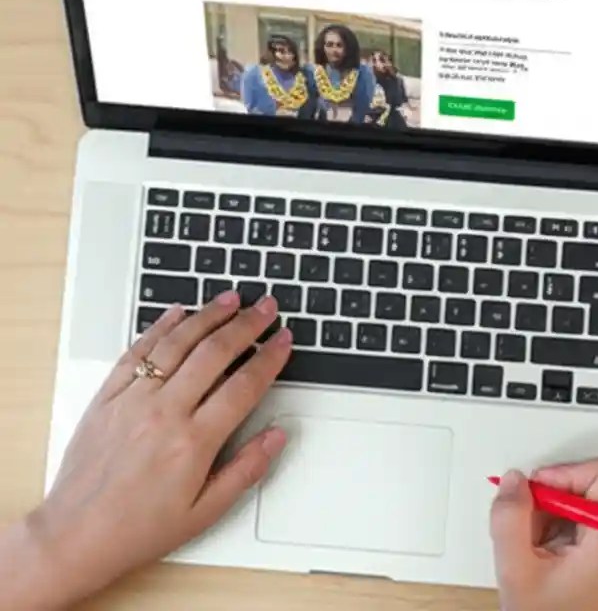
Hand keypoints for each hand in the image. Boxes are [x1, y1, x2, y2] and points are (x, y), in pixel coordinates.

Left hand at [10, 292, 291, 608]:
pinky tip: (177, 313)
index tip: (283, 341)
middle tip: (266, 307)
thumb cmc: (138, 528)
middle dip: (246, 325)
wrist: (75, 536)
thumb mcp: (206, 511)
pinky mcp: (106, 399)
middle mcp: (163, 414)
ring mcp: (131, 402)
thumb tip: (277, 436)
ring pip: (176, 344)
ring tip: (230, 299)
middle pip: (214, 354)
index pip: (244, 385)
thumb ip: (247, 470)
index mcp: (193, 442)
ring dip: (207, 316)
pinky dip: (158, 328)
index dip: (270, 358)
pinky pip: (135, 353)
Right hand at [489, 458, 597, 610]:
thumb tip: (515, 479)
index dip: (565, 473)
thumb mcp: (516, 569)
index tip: (537, 491)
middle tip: (528, 522)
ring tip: (534, 546)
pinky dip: (561, 528)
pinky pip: (588, 522)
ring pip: (587, 501)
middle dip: (554, 497)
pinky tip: (544, 553)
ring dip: (554, 515)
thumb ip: (510, 517)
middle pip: (594, 485)